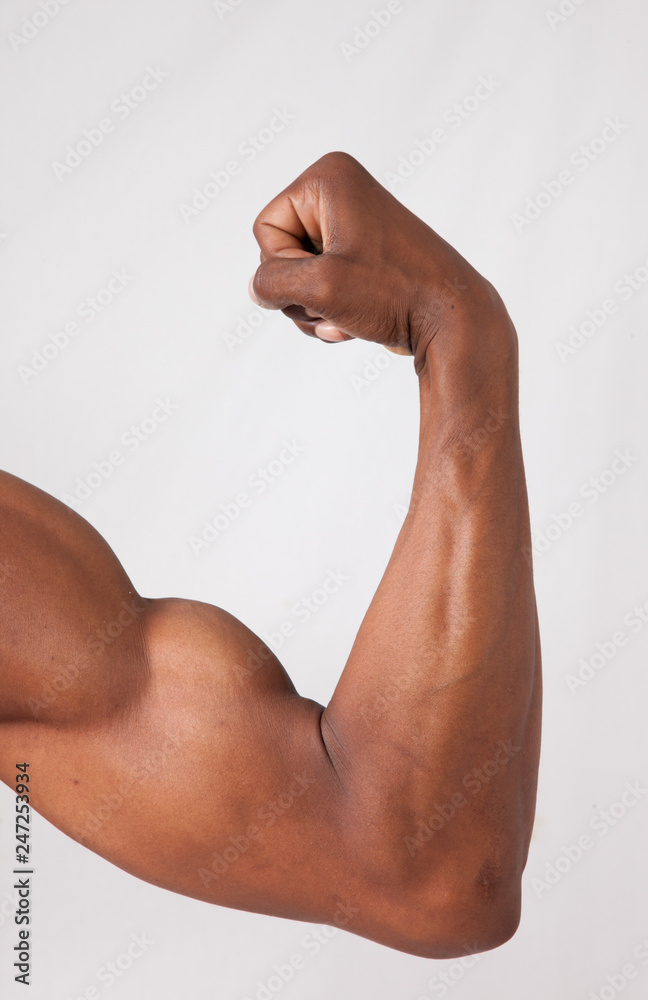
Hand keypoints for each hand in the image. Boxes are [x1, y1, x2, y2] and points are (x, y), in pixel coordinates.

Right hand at [249, 151, 496, 372]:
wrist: (452, 320)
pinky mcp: (362, 259)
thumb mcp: (320, 288)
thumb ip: (271, 284)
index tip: (327, 279)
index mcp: (328, 178)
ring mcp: (351, 228)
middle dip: (302, 292)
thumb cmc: (396, 294)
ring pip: (298, 279)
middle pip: (279, 255)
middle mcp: (339, 193)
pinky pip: (321, 289)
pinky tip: (354, 323)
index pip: (265, 231)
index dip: (286, 268)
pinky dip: (330, 313)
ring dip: (315, 309)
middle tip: (340, 304)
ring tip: (348, 317)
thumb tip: (258, 288)